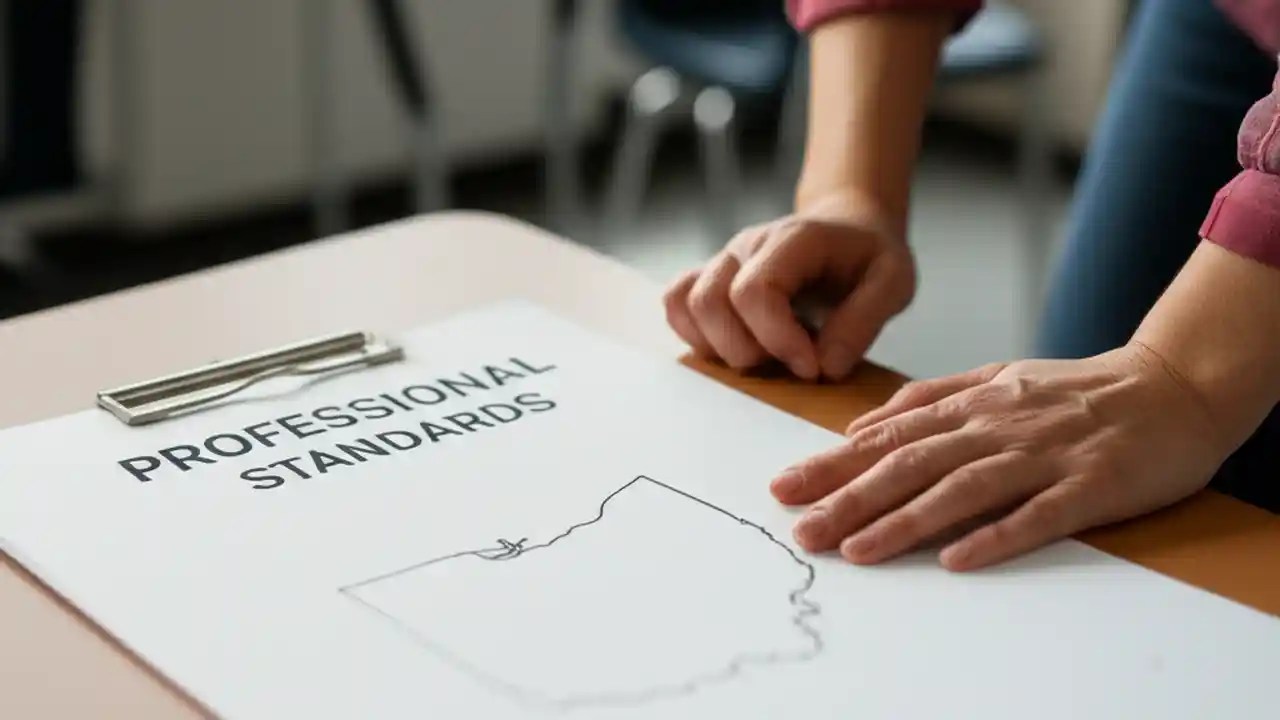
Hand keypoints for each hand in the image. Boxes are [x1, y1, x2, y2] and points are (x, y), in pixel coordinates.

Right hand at [663, 193, 914, 380]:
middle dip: (747, 351)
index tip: (811, 367)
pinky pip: (676, 305)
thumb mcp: (894, 281)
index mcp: (793, 239)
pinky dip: (696, 336)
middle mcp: (747, 246)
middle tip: (791, 363)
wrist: (850, 229)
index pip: (755, 291)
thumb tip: (824, 367)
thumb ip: (864, 320)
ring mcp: (723, 260)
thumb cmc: (869, 257)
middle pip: (710, 301)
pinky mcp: (710, 278)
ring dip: (719, 346)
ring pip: (685, 303)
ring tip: (764, 356)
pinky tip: (737, 347)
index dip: (777, 339)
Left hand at [769, 343, 1227, 570]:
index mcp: (974, 402)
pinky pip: (1036, 513)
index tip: (784, 486)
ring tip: (856, 549)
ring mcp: (1042, 455)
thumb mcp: (998, 378)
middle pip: (911, 462)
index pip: (888, 435)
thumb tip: (864, 424)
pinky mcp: (1088, 486)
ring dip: (904, 520)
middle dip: (849, 497)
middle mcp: (997, 425)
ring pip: (961, 488)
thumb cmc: (1076, 390)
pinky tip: (956, 558)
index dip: (833, 462)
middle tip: (803, 528)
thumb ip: (931, 398)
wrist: (1172, 385)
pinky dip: (995, 535)